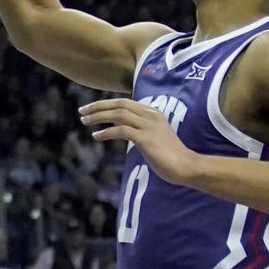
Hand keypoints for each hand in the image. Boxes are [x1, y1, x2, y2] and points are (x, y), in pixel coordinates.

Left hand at [78, 99, 194, 185]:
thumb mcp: (153, 137)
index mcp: (152, 113)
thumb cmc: (170, 155)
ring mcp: (148, 126)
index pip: (125, 102)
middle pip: (119, 104)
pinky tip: (96, 136)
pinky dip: (106, 132)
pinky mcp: (145, 138)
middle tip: (82, 111)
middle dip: (98, 106)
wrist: (186, 166)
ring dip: (98, 116)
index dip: (106, 104)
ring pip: (118, 114)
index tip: (91, 108)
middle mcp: (150, 115)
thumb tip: (121, 128)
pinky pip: (121, 130)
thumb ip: (139, 129)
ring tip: (84, 121)